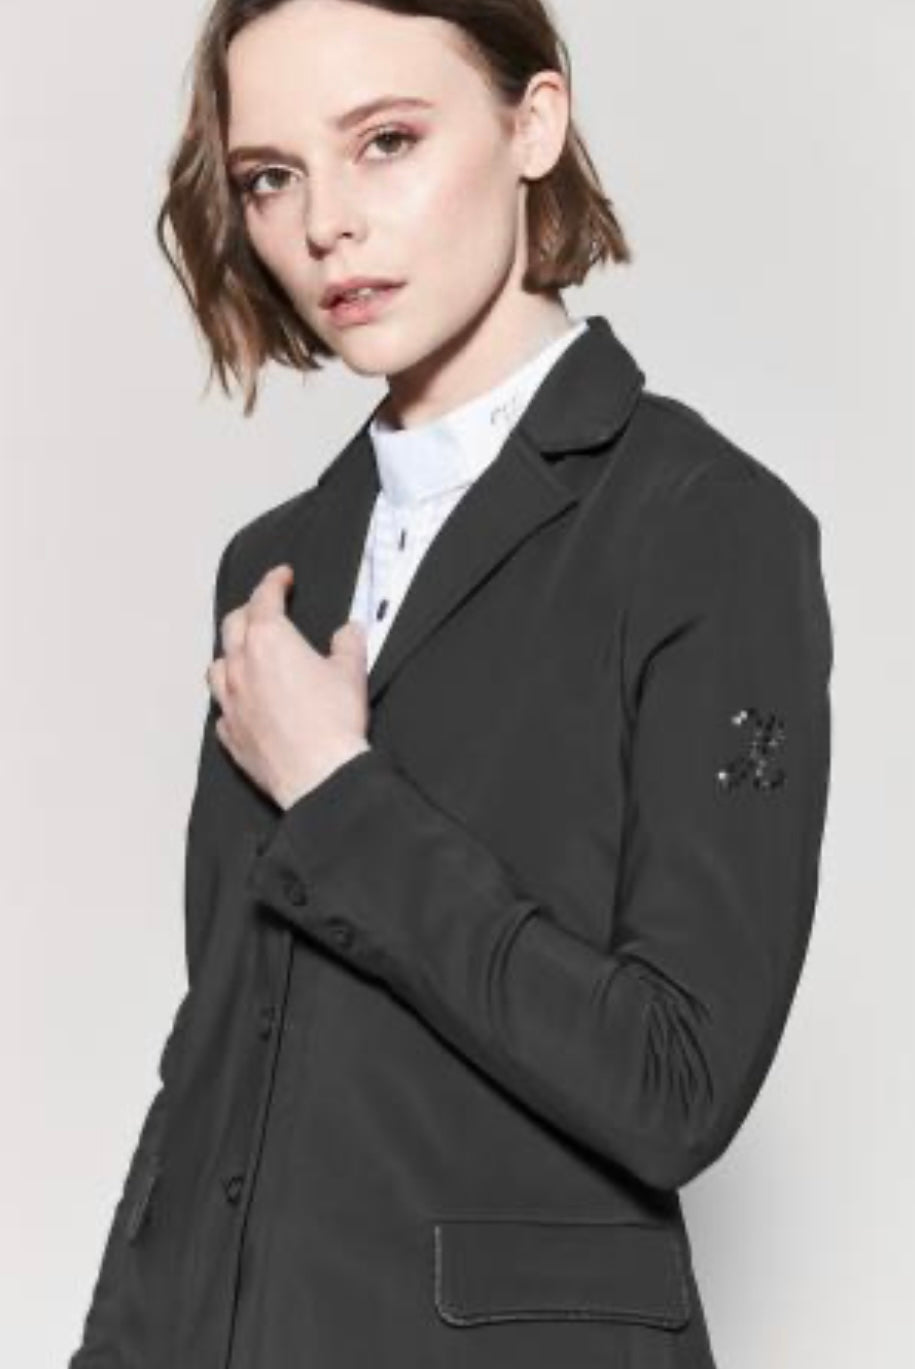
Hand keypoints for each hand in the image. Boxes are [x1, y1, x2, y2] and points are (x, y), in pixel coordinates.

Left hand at [206, 564, 370, 809]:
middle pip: (233, 626)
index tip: (282, 576)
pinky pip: (224, 708)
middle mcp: (241, 666)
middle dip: (249, 611)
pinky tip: (244, 703)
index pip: (264, 599)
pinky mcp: (231, 734)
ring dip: (231, 654)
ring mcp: (230, 702)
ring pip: (218, 666)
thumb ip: (348, 644)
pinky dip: (232, 699)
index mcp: (269, 641)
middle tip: (264, 608)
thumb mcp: (351, 673)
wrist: (319, 774)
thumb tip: (349, 631)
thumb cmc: (333, 721)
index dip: (273, 582)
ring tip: (244, 654)